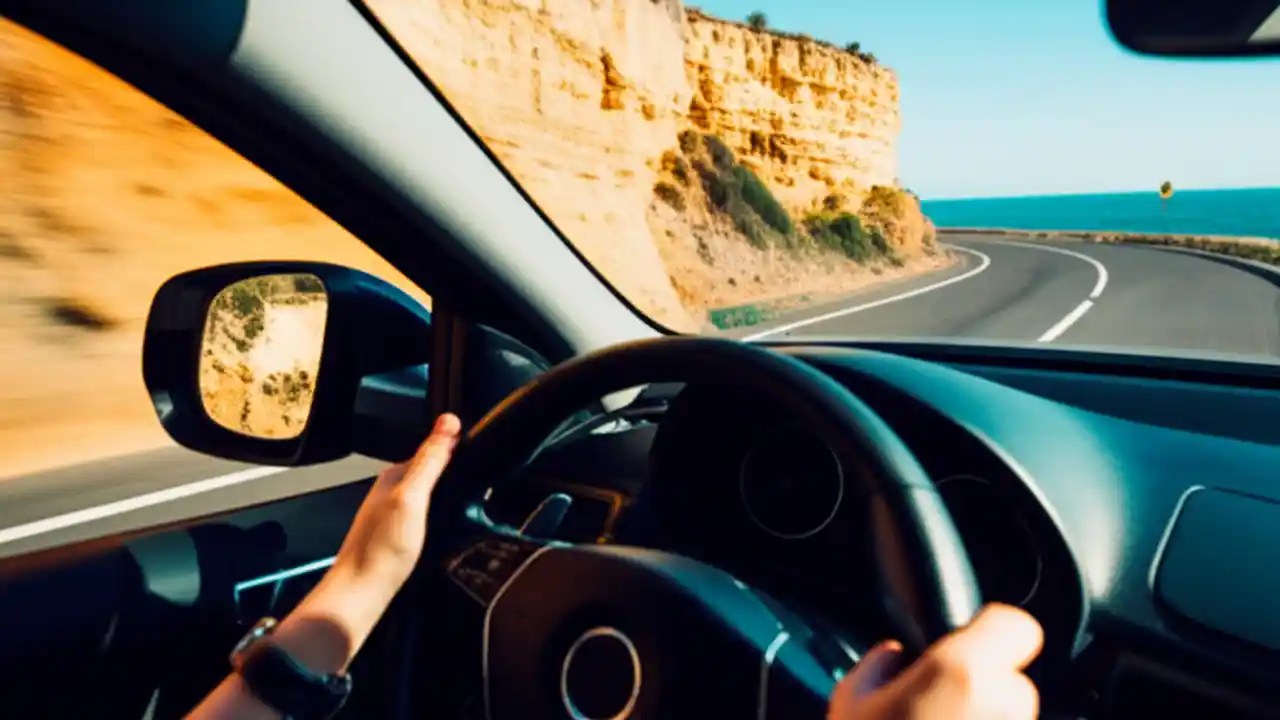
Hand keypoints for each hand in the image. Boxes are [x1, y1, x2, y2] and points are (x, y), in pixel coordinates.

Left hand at [190, 415, 462, 717]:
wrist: (361, 593)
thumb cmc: (381, 550)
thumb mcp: (412, 498)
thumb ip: (430, 460)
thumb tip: (447, 421)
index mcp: (394, 476)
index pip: (431, 448)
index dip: (454, 447)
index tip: (477, 446)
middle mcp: (390, 491)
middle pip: (429, 470)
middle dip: (452, 469)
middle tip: (480, 470)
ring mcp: (392, 513)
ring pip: (426, 491)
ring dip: (446, 490)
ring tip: (469, 493)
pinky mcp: (396, 534)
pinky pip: (424, 511)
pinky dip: (439, 511)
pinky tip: (447, 521)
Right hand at [828, 604, 1042, 719]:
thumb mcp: (852, 700)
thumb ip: (882, 665)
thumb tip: (894, 660)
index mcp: (961, 674)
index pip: (1015, 624)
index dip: (994, 626)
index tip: (970, 635)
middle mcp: (1001, 707)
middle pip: (1012, 678)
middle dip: (982, 684)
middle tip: (940, 699)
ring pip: (1010, 714)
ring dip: (985, 715)